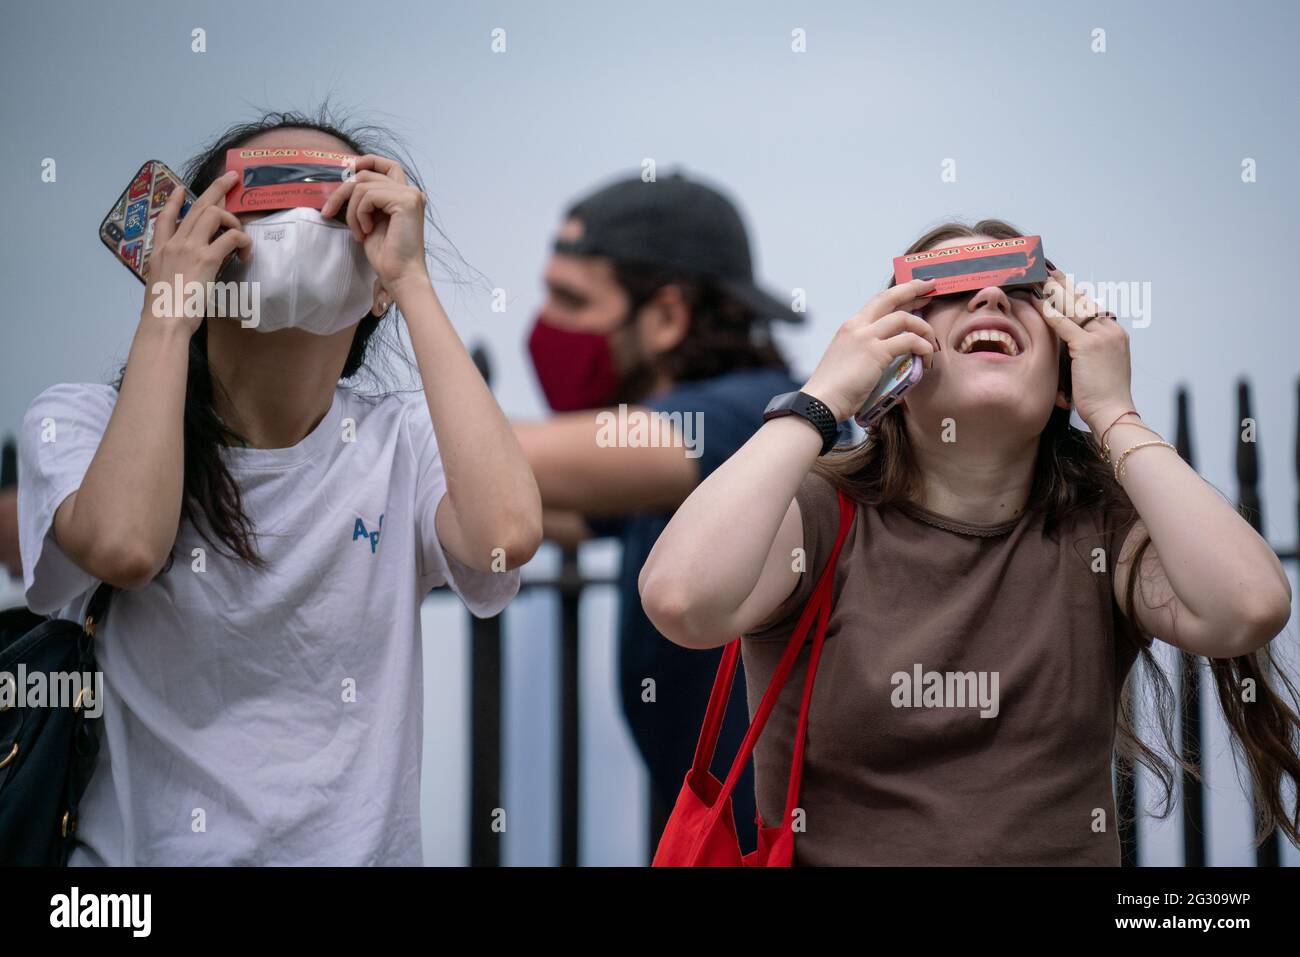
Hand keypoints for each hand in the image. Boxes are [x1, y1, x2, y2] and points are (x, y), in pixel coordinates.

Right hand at [142, 170, 250, 333]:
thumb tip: (184, 273)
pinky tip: (246, 251)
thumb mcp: (159, 284)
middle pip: (197, 206)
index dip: (174, 200)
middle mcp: (174, 243)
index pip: (164, 217)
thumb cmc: (163, 312)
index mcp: (160, 250)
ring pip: (214, 213)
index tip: (181, 189)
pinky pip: (231, 237)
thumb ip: (171, 272)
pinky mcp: (207, 258)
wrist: (164, 321)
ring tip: (241, 233)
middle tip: (232, 177)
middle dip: (216, 188)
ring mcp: (190, 247)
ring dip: (233, 218)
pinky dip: (243, 240)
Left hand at [319, 154, 427, 292]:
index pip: (388, 165)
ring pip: (363, 185)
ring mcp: (410, 195)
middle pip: (367, 174)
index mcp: (405, 196)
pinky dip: (359, 214)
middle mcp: (411, 192)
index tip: (348, 170)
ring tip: (358, 232)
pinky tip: (366, 232)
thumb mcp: (371, 220)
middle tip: (329, 211)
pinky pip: (368, 196)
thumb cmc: (387, 255)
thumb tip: (345, 184)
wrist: (400, 275)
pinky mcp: (406, 202)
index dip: (367, 161)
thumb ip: (366, 201)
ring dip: (351, 210)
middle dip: (343, 191)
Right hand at [801, 278, 939, 421]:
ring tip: (931, 343)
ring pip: (904, 318)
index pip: (878, 302)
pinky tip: (926, 357)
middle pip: (890, 297)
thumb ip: (866, 351)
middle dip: (913, 289)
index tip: (916, 290)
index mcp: (850, 326)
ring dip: (924, 328)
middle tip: (931, 288)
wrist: (821, 400)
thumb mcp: (848, 360)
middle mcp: (857, 325)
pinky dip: (923, 347)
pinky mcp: (876, 352)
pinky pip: (909, 341)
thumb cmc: (834, 389)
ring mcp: (866, 337)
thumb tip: (890, 356)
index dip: (899, 293)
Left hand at [1039, 267, 1133, 428]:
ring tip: (1039, 278)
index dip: (1074, 293)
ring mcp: (1101, 336)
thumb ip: (1085, 351)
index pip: (1091, 306)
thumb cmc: (1102, 396)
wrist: (1113, 413)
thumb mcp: (1096, 367)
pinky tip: (1037, 301)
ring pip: (1073, 307)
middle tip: (1047, 270)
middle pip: (1083, 300)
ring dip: (1055, 291)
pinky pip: (1064, 323)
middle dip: (1063, 284)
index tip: (1061, 281)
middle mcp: (1110, 330)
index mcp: (1114, 334)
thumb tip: (1069, 346)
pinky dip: (1049, 311)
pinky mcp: (1088, 346)